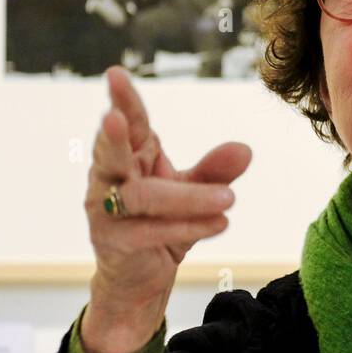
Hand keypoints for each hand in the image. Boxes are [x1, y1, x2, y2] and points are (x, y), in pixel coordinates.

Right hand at [80, 66, 251, 352]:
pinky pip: (151, 230)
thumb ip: (216, 171)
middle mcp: (108, 180)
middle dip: (113, 135)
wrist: (142, 279)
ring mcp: (106, 212)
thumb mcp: (194, 192)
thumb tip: (244, 149)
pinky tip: (221, 223)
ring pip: (141, 197)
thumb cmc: (163, 223)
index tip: (115, 74)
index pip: (130, 125)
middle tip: (115, 116)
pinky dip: (190, 225)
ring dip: (189, 197)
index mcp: (130, 157)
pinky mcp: (115, 242)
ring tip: (230, 199)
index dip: (124, 101)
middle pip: (110, 153)